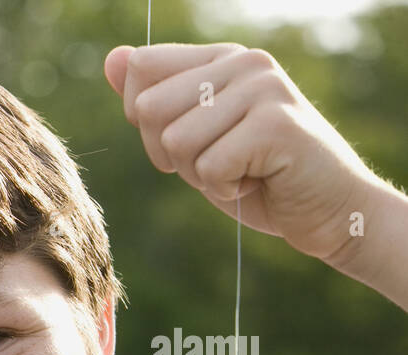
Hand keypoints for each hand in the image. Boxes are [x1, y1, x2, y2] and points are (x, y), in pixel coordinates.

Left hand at [104, 43, 379, 264]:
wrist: (328, 210)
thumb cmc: (257, 177)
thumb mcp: (195, 139)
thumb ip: (155, 101)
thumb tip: (113, 58)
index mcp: (221, 58)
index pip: (141, 69)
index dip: (146, 123)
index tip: (189, 141)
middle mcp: (244, 62)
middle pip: (149, 109)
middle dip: (170, 154)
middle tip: (219, 162)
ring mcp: (264, 88)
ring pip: (176, 141)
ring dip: (201, 174)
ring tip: (243, 169)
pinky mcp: (275, 124)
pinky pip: (210, 167)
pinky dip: (225, 189)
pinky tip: (258, 180)